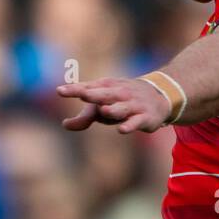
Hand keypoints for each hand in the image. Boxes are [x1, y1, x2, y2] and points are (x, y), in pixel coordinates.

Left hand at [56, 77, 170, 133]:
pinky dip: (129, 125)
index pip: (88, 88)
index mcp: (107, 88)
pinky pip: (135, 122)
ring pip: (120, 108)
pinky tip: (121, 130)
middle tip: (82, 94)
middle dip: (93, 94)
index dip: (74, 90)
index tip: (59, 91)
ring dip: (112, 109)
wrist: (159, 95)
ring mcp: (132, 105)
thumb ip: (85, 116)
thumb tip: (64, 125)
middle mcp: (119, 94)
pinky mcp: (143, 117)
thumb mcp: (104, 105)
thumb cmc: (124, 100)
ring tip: (103, 110)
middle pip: (104, 94)